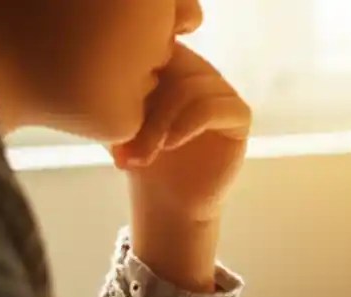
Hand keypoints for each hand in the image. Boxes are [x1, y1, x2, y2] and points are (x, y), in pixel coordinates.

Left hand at [111, 43, 250, 292]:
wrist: (167, 200)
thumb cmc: (139, 155)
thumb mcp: (117, 117)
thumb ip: (118, 89)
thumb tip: (111, 73)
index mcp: (169, 61)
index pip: (152, 42)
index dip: (132, 74)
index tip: (113, 113)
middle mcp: (198, 69)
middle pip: (170, 62)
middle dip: (143, 105)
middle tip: (123, 143)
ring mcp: (221, 90)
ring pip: (189, 87)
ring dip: (160, 123)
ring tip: (142, 154)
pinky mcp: (239, 115)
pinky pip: (212, 107)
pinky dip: (186, 125)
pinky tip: (169, 145)